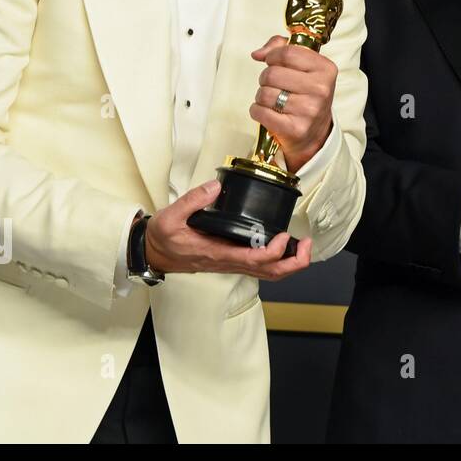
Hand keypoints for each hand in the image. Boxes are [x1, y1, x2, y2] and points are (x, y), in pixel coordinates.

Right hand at [146, 180, 312, 278]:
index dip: (274, 251)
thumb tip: (216, 188)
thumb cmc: (162, 238)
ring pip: (267, 273)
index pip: (254, 260)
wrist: (153, 254)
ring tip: (303, 245)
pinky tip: (285, 244)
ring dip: (290, 263)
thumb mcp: (170, 217)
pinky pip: (260, 266)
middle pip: (269, 273)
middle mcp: (228, 262)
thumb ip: (193, 200)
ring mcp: (231, 263)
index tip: (283, 235)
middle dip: (294, 263)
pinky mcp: (231, 260)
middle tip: (307, 244)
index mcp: (217, 253)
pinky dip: (279, 259)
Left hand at [250, 35, 336, 172]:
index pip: (288, 52)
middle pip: (272, 73)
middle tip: (274, 85)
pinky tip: (268, 112)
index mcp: (325, 69)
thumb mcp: (305, 67)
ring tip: (273, 100)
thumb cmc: (307, 95)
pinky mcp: (295, 128)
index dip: (273, 56)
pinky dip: (257, 111)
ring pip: (264, 93)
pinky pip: (260, 111)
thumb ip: (282, 49)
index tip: (273, 62)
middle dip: (265, 78)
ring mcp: (309, 110)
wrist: (315, 133)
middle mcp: (320, 89)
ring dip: (262, 96)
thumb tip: (258, 54)